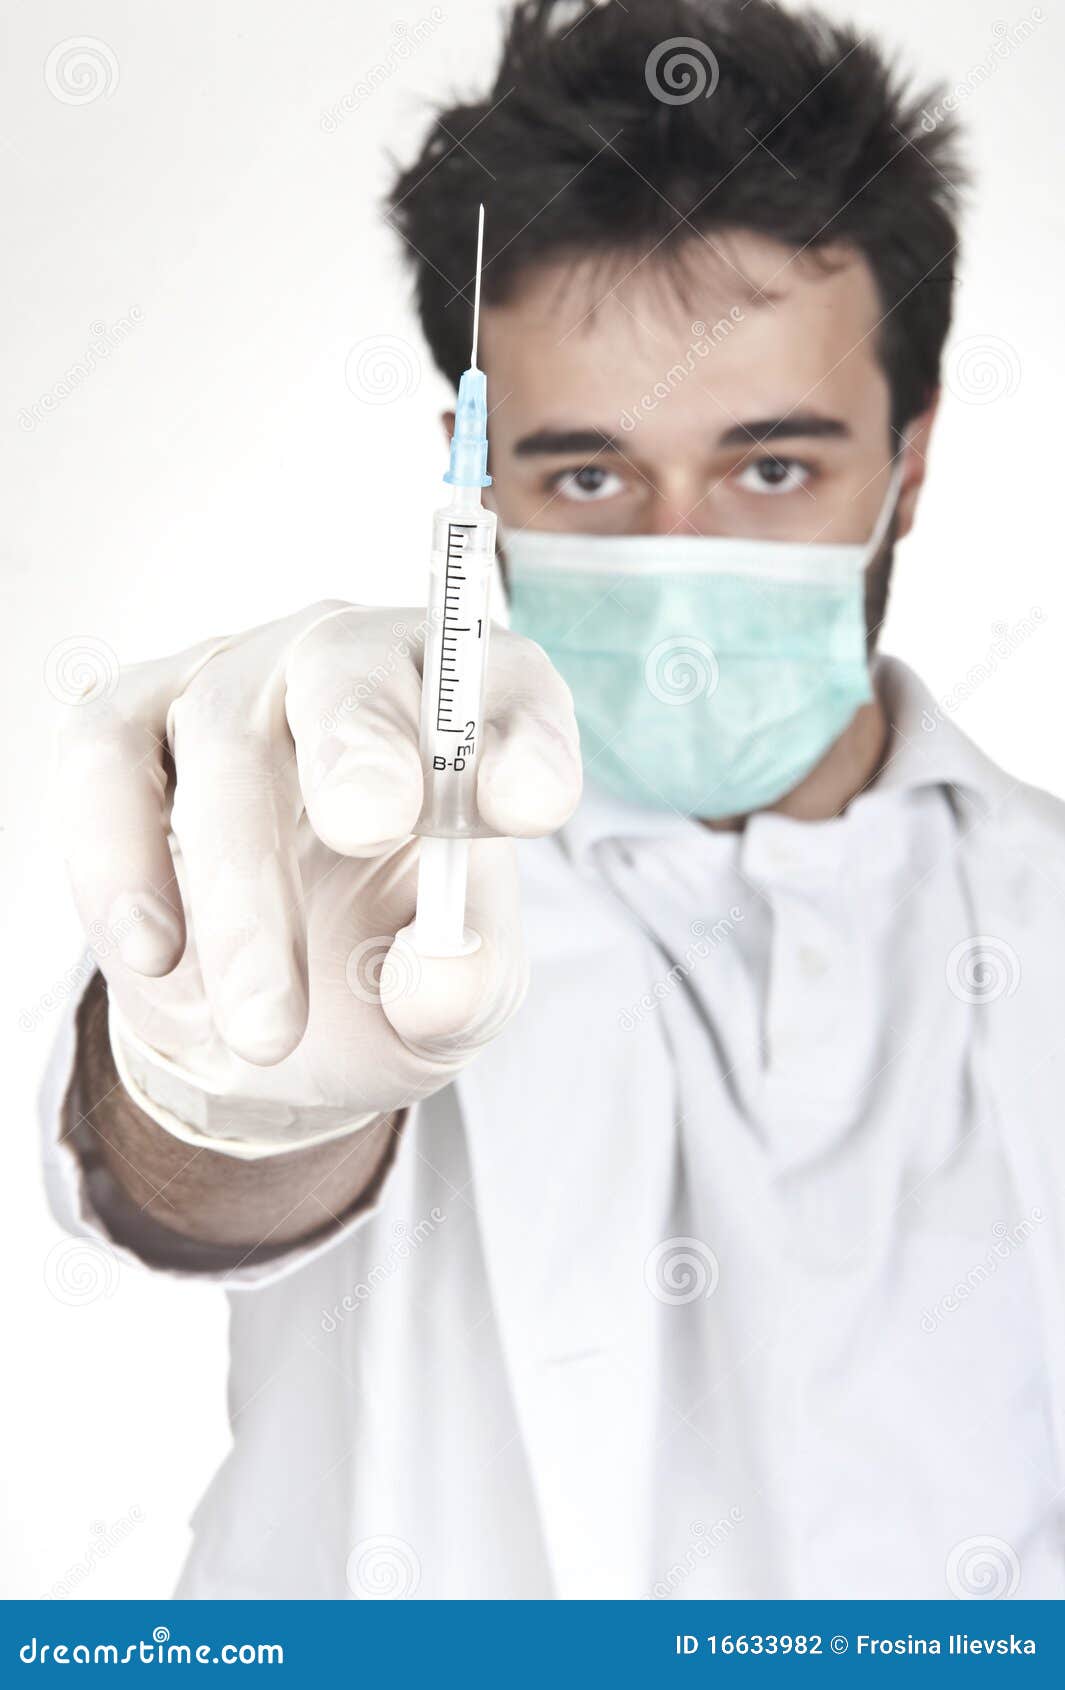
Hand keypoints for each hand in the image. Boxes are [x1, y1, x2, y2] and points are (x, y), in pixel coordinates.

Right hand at [54, 601, 580, 1137]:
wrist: (259, 1018)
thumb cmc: (379, 966)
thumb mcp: (456, 1001)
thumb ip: (464, 986)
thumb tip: (434, 983)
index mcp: (460, 716)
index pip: (504, 685)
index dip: (524, 734)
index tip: (533, 805)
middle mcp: (349, 669)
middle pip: (349, 666)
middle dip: (360, 744)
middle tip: (365, 823)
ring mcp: (229, 685)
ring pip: (224, 737)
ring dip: (239, 882)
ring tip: (265, 1025)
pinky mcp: (127, 727)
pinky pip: (106, 762)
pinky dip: (119, 859)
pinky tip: (155, 957)